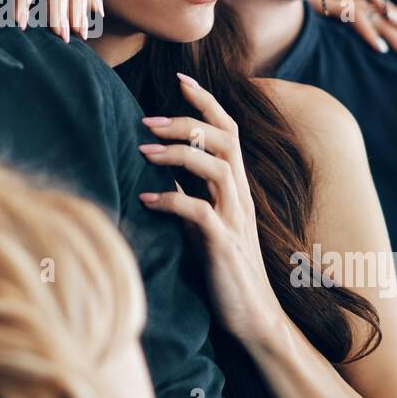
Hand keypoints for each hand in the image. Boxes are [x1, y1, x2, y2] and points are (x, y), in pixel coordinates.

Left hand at [138, 72, 283, 339]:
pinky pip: (199, 212)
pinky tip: (146, 200)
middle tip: (147, 119)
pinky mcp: (224, 244)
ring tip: (143, 151)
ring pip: (215, 167)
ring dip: (176, 154)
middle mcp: (240, 195)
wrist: (253, 319)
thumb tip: (159, 170)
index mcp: (236, 186)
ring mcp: (235, 218)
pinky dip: (170, 201)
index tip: (179, 78)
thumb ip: (190, 194)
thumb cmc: (224, 269)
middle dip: (186, 121)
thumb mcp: (204, 223)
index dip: (206, 101)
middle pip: (223, 139)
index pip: (226, 131)